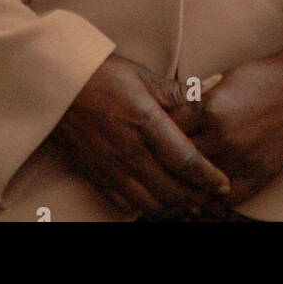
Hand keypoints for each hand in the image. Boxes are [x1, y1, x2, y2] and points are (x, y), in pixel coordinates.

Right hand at [47, 55, 230, 217]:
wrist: (58, 86)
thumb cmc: (103, 75)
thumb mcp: (143, 75)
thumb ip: (176, 93)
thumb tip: (208, 94)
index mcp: (145, 123)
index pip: (186, 161)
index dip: (209, 177)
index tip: (224, 183)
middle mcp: (129, 152)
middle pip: (173, 191)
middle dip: (197, 197)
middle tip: (212, 194)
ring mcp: (111, 169)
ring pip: (152, 206)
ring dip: (175, 207)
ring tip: (190, 200)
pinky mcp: (97, 178)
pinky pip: (127, 206)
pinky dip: (148, 209)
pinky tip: (158, 199)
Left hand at [167, 21, 282, 208]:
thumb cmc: (269, 75)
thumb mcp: (226, 78)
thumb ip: (200, 100)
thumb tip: (176, 113)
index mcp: (211, 108)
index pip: (168, 127)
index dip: (157, 129)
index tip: (150, 132)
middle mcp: (224, 137)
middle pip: (178, 157)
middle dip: (166, 157)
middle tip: (154, 158)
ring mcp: (242, 159)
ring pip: (198, 181)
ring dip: (186, 179)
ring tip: (173, 177)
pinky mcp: (260, 174)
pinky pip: (226, 197)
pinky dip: (211, 196)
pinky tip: (202, 191)